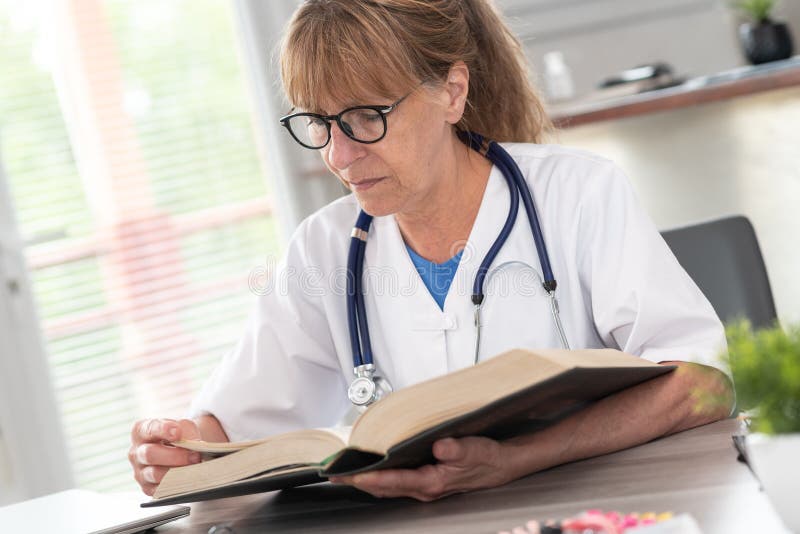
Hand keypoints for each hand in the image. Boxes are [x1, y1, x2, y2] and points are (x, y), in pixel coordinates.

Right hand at [129, 418, 201, 495]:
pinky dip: (176, 484)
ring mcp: (140, 472)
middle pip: (150, 454)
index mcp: (141, 431)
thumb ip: (187, 430)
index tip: (177, 432)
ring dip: (178, 471)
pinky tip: (188, 478)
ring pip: (155, 474)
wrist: (181, 449)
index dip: (163, 430)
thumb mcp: (183, 426)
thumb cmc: (179, 435)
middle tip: (195, 455)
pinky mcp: (148, 488)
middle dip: (175, 455)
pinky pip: (161, 489)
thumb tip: (195, 443)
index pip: (149, 429)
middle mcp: (137, 452)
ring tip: (194, 467)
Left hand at [330, 436, 513, 500]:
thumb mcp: (475, 450)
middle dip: (358, 481)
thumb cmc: (487, 458)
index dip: (370, 477)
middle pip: (383, 487)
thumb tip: (440, 447)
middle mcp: (425, 488)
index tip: (349, 475)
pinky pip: (395, 482)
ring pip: (387, 487)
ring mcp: (424, 486)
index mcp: (432, 482)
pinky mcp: (425, 481)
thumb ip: (457, 450)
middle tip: (333, 475)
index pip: (394, 481)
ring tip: (344, 473)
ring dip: (366, 480)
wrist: (501, 465)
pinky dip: (378, 477)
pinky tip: (371, 469)